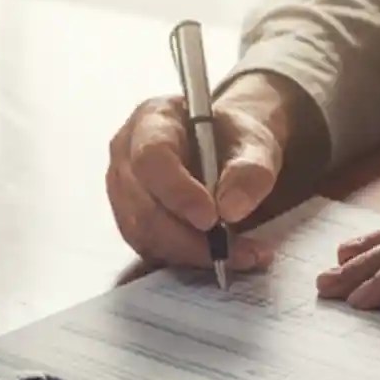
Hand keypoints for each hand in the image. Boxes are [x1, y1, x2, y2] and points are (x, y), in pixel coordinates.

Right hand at [106, 72, 300, 269]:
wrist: (225, 150)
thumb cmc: (233, 140)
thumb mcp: (256, 144)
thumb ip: (250, 170)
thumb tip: (230, 209)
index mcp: (152, 121)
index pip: (151, 158)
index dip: (178, 192)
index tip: (211, 218)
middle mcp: (126, 155)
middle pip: (143, 206)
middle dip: (190, 238)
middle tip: (236, 250)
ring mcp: (123, 191)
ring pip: (144, 235)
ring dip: (192, 254)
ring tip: (241, 255)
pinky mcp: (131, 221)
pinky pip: (150, 248)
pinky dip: (187, 259)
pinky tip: (222, 256)